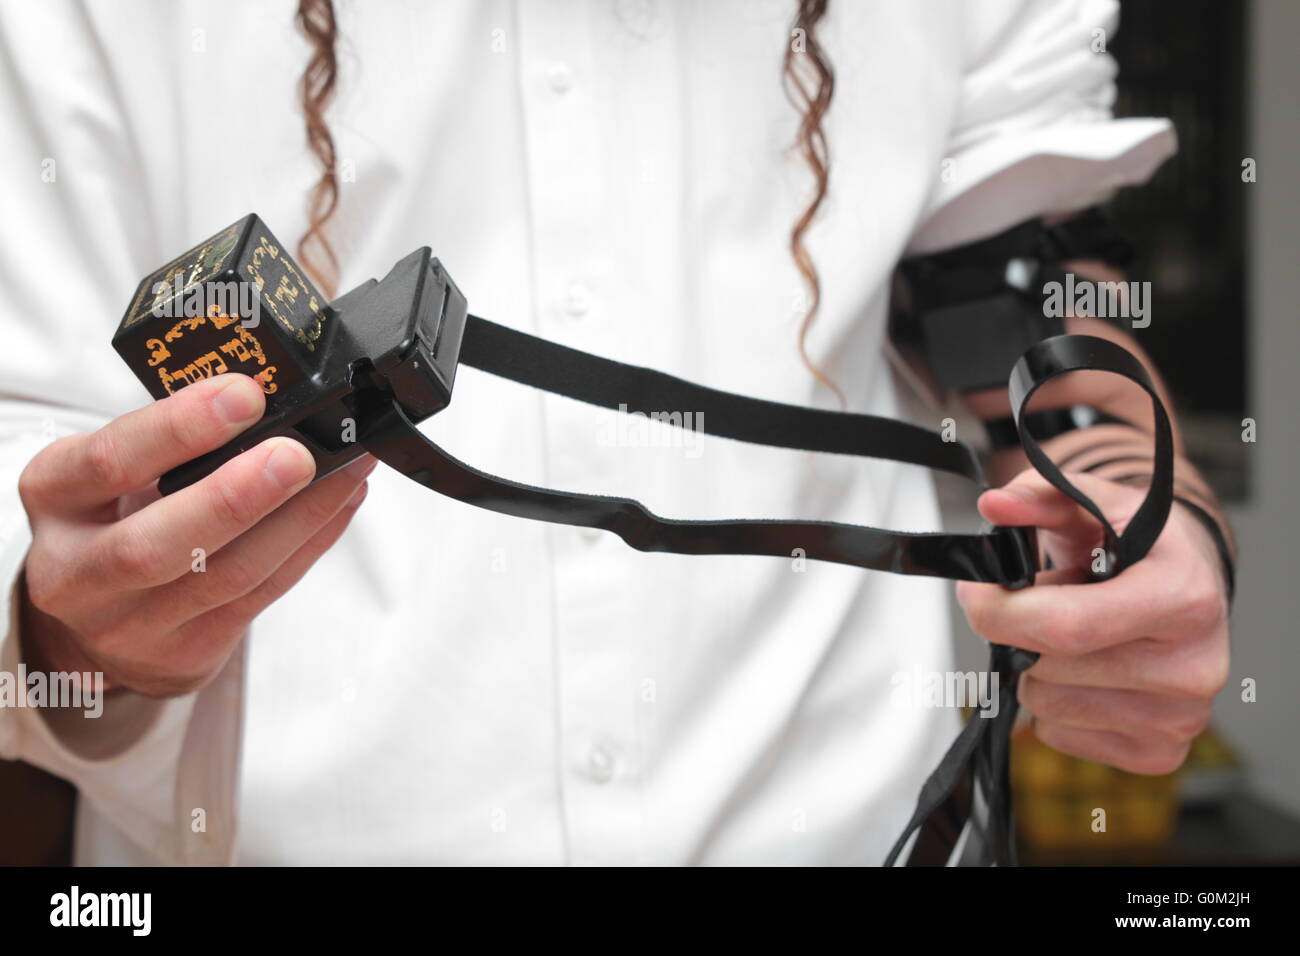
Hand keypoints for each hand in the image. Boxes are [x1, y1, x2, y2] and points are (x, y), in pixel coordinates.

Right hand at [18, 374, 374, 696]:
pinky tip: (342, 504)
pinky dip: (310, 544)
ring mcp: (131, 622)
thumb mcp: (112, 471)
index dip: (180, 428)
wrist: (100, 618)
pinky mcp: (188, 649)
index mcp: (54, 498)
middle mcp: (77, 570)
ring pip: (225, 575)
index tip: (245, 395)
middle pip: (157, 543)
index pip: (109, 462)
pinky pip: (262, 593)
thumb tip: (270, 397)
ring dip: (299, 519)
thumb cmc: (114, 517)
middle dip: (236, 496)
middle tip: (298, 455)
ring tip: (345, 471)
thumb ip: (171, 440)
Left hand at [956, 469, 1230, 773]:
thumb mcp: (1095, 503)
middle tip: (1046, 602)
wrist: (1190, 586)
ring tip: (1078, 633)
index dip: (999, 610)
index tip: (975, 590)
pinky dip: (1055, 703)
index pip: (1065, 627)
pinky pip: (1058, 735)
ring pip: (1046, 706)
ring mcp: (1179, 718)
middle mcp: (1192, 666)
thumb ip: (1040, 494)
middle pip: (1047, 669)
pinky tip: (1089, 670)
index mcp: (1182, 598)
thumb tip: (995, 504)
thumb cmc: (1141, 546)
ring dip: (1038, 669)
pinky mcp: (1158, 753)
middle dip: (1020, 632)